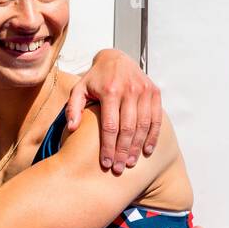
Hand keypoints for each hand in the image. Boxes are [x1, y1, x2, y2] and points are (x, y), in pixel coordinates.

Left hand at [69, 49, 162, 174]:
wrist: (116, 58)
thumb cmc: (96, 78)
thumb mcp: (79, 89)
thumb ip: (73, 108)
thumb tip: (72, 128)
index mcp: (110, 91)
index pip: (110, 126)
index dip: (108, 147)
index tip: (106, 163)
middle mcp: (130, 90)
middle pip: (128, 129)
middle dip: (122, 152)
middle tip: (118, 169)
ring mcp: (144, 91)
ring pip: (144, 126)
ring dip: (137, 147)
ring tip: (130, 163)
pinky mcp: (154, 92)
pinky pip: (156, 118)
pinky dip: (153, 136)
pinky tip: (146, 150)